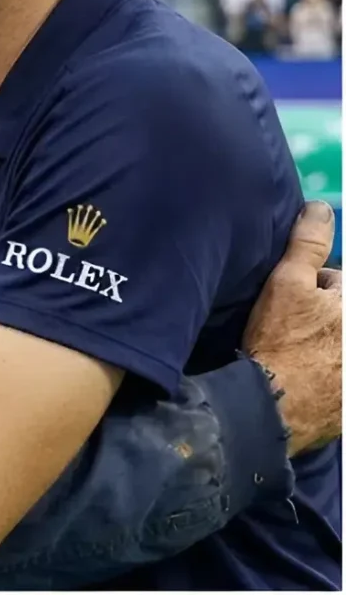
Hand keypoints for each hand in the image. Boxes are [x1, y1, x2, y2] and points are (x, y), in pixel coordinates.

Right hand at [245, 201, 339, 454]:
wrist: (274, 406)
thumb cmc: (279, 339)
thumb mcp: (286, 283)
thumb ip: (307, 244)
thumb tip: (321, 206)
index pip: (335, 281)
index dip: (313, 285)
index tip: (292, 302)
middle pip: (337, 315)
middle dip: (323, 314)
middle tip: (293, 326)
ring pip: (334, 345)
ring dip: (324, 344)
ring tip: (298, 353)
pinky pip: (334, 376)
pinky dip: (326, 373)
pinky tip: (305, 377)